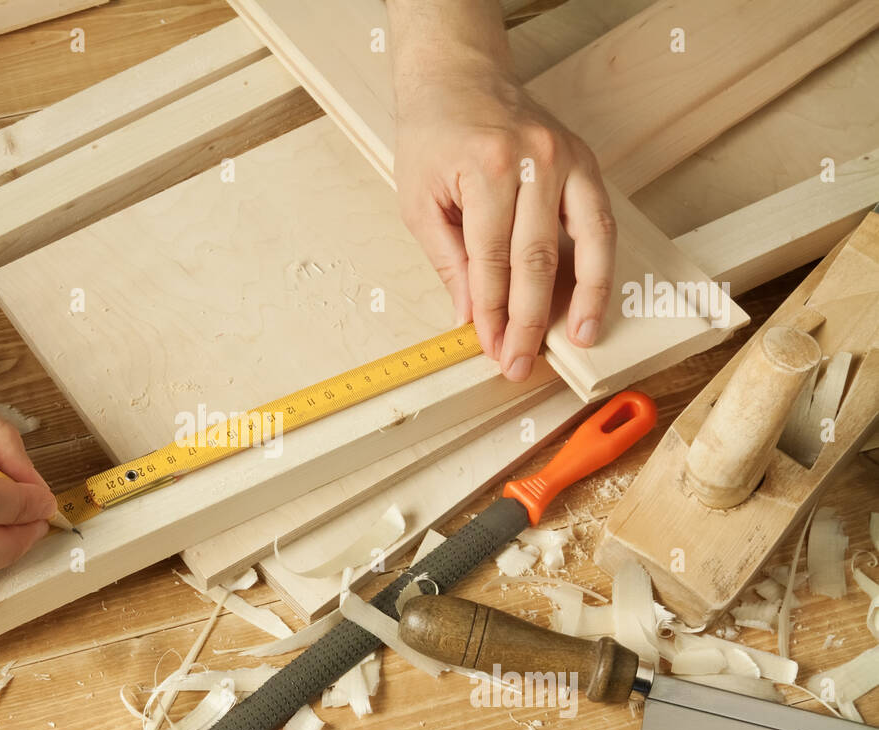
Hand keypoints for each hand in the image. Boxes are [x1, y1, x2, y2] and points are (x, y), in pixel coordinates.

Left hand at [394, 66, 616, 380]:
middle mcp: (535, 161)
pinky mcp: (586, 161)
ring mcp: (567, 159)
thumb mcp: (418, 200)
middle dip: (529, 319)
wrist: (460, 78)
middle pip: (537, 258)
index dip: (493, 312)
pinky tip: (595, 298)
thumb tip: (468, 316)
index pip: (492, 259)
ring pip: (587, 241)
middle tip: (522, 361)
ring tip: (581, 338)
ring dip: (585, 297)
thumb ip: (447, 259)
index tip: (493, 349)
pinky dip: (601, 264)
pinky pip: (601, 221)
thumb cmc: (434, 136)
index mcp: (487, 169)